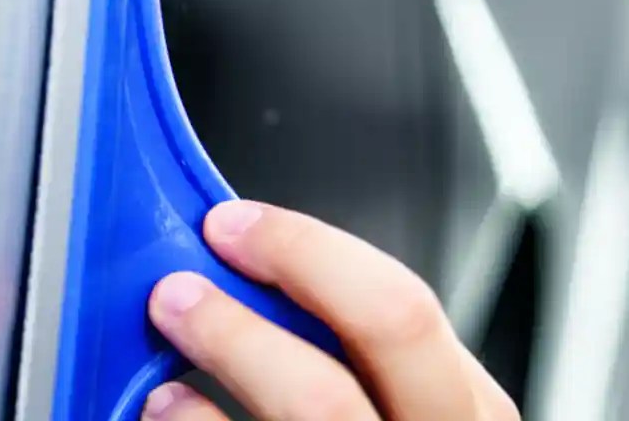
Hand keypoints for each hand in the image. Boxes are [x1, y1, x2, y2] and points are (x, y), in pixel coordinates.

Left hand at [144, 201, 518, 420]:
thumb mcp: (409, 402)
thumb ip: (359, 354)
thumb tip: (253, 277)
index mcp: (462, 414)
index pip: (398, 310)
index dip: (305, 252)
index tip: (235, 227)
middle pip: (343, 372)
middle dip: (245, 318)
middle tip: (181, 290)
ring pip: (306, 417)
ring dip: (213, 378)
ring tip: (166, 365)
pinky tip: (172, 414)